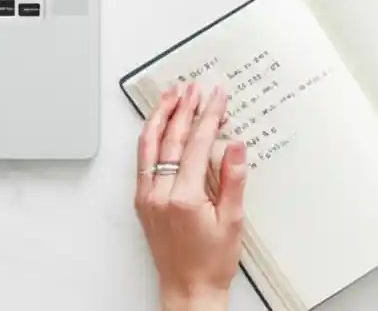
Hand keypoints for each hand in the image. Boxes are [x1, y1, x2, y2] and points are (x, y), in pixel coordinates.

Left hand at [135, 83, 246, 310]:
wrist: (188, 289)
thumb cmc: (211, 262)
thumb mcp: (232, 221)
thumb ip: (233, 180)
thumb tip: (235, 146)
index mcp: (184, 198)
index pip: (197, 144)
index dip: (208, 116)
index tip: (216, 96)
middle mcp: (159, 195)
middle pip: (171, 139)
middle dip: (183, 109)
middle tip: (194, 88)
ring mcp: (147, 197)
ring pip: (149, 145)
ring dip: (161, 117)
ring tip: (171, 96)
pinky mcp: (142, 202)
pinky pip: (143, 160)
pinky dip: (150, 137)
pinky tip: (158, 126)